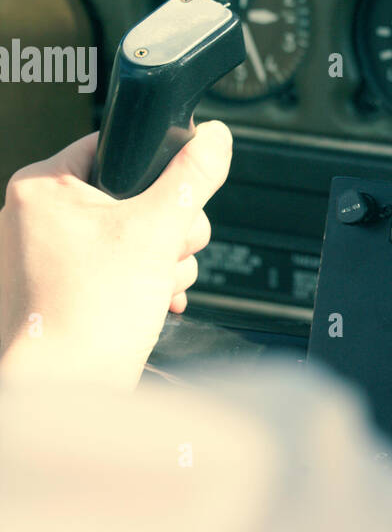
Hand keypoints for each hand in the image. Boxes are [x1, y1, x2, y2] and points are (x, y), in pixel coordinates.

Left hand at [0, 123, 232, 388]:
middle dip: (168, 232)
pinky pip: (119, 270)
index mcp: (44, 186)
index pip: (117, 148)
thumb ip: (192, 178)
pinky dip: (144, 286)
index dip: (159, 175)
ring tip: (154, 287)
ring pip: (133, 237)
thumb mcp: (158, 231)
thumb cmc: (86, 317)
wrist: (63, 392)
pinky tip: (152, 304)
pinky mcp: (62, 291)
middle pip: (134, 196)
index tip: (173, 204)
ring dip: (162, 263)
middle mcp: (36, 217)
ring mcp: (47, 257)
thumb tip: (216, 138)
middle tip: (167, 254)